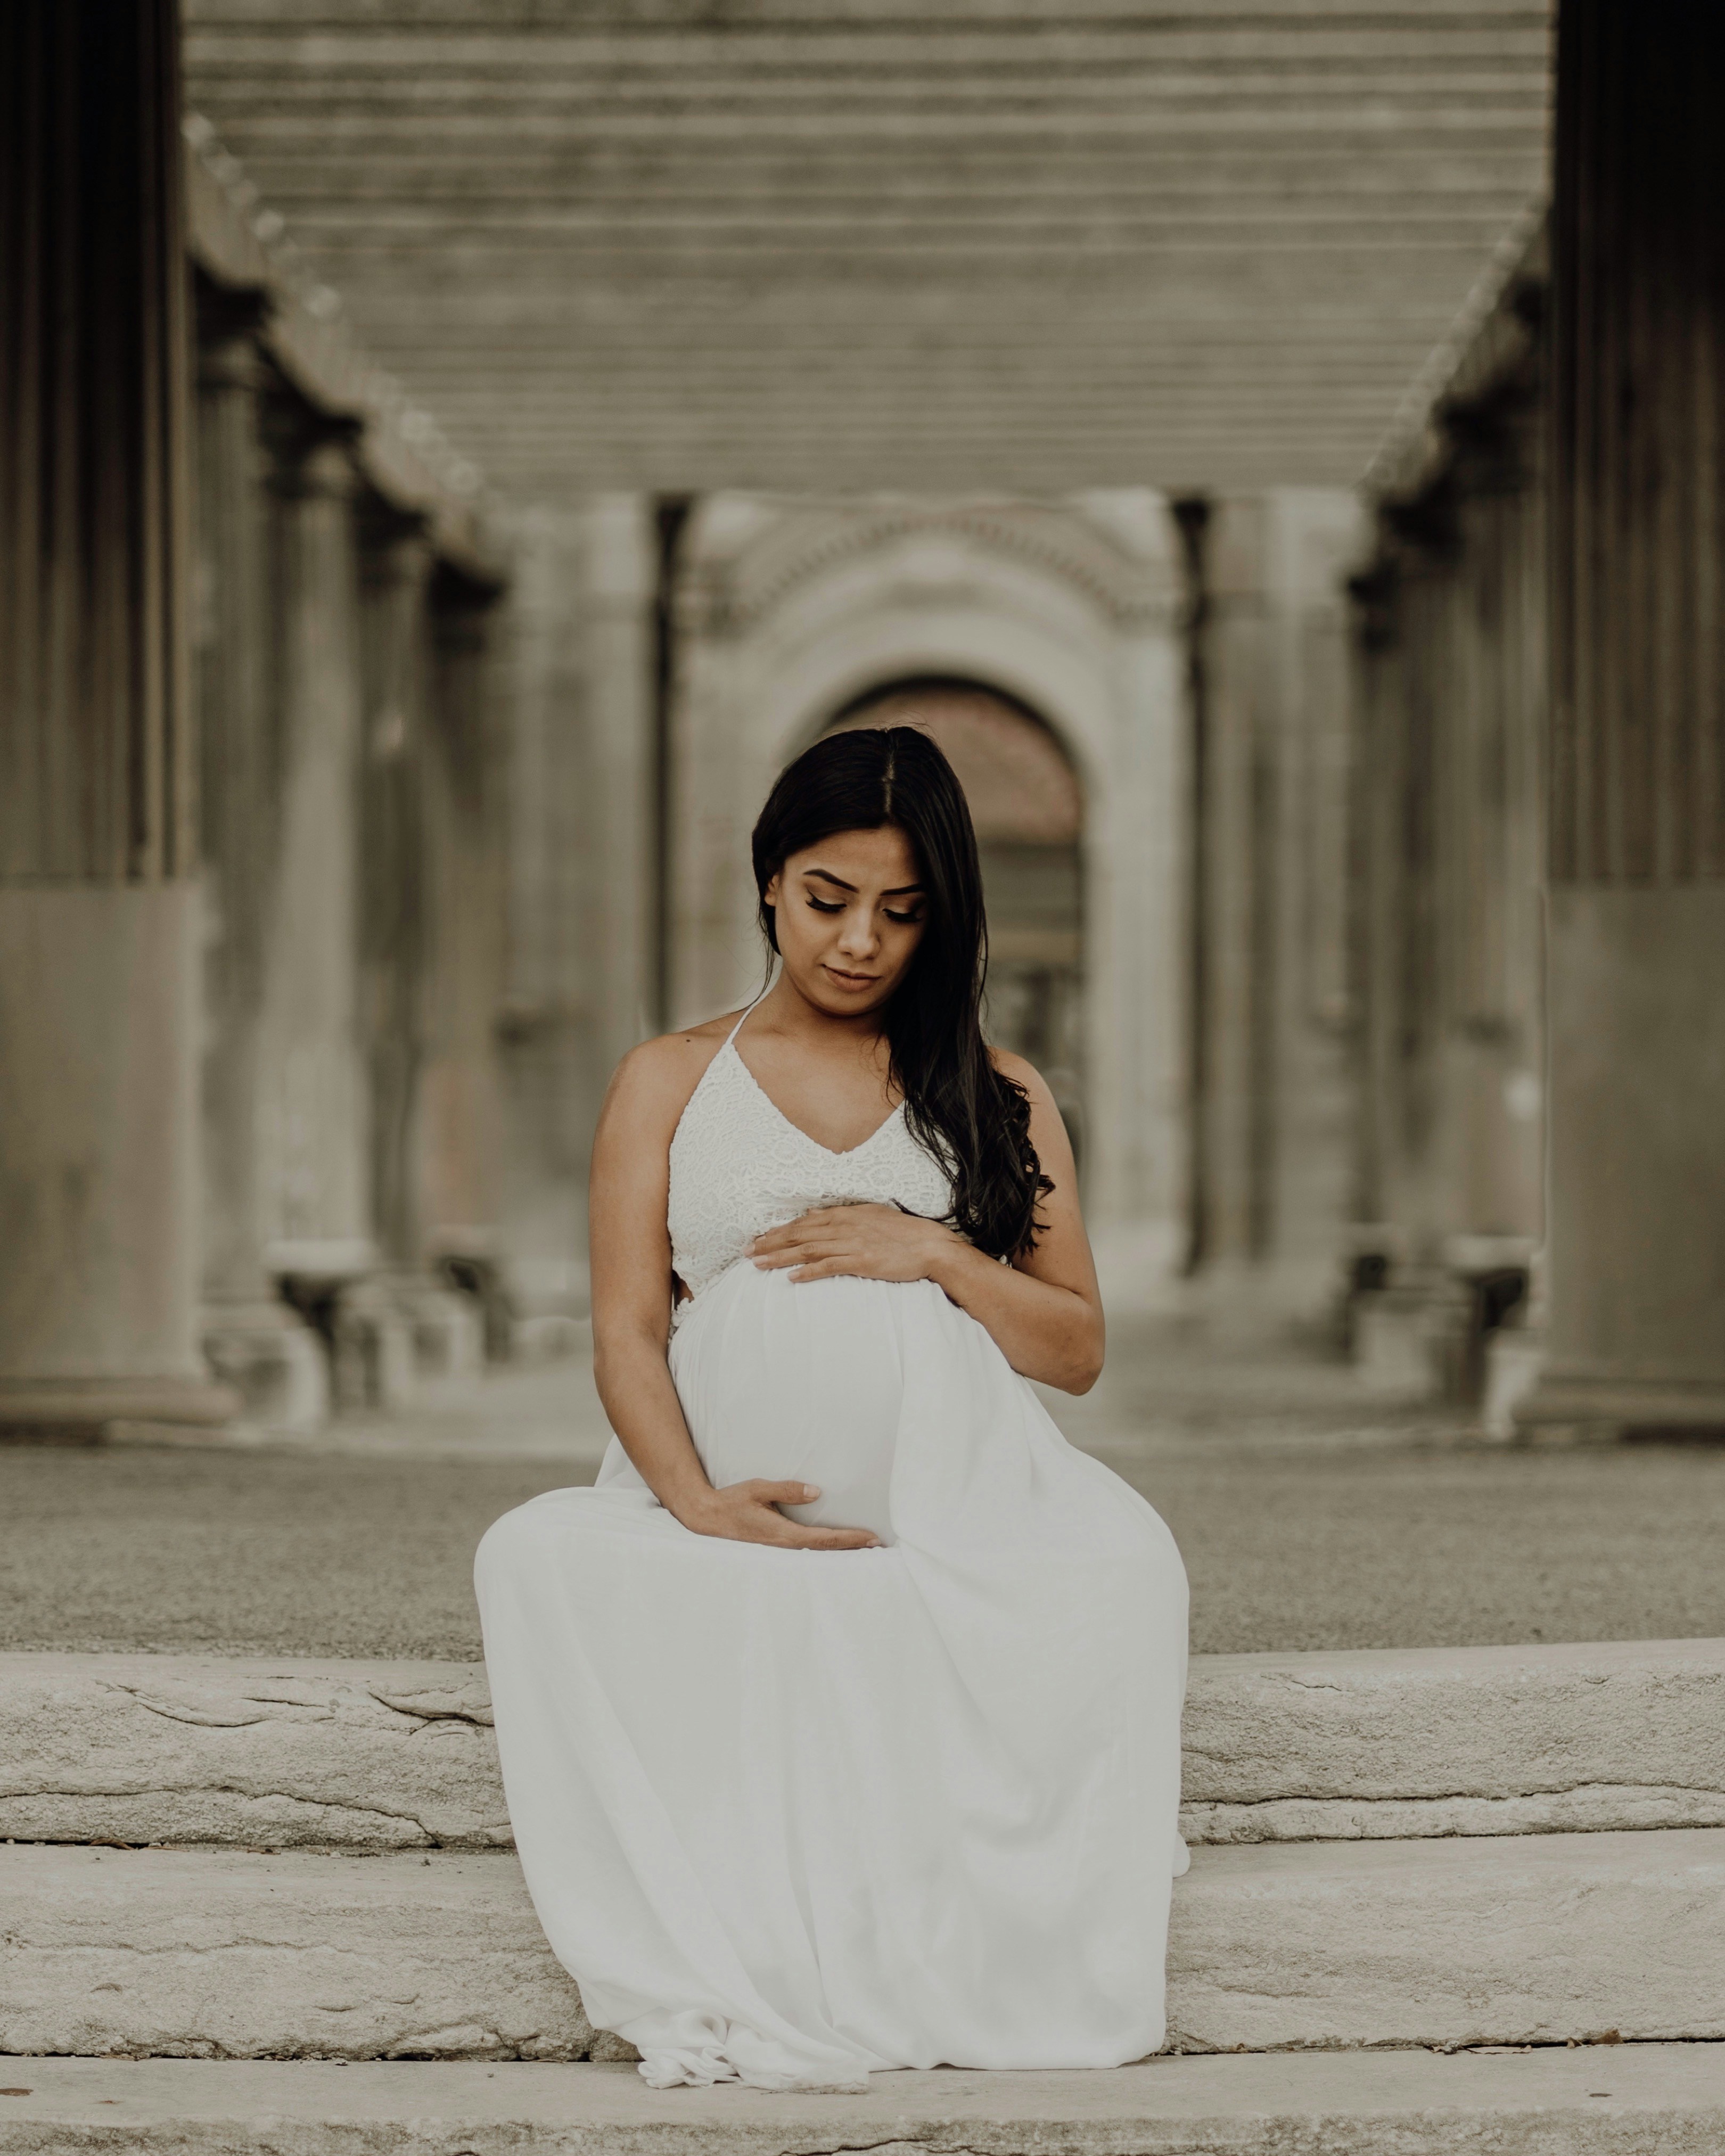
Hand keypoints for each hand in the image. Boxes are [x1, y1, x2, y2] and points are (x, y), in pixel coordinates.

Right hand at [677, 1478, 880, 1550]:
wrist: (705, 1519)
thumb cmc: (731, 1502)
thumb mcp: (758, 1489)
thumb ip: (787, 1490)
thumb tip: (816, 1492)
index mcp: (782, 1534)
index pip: (824, 1539)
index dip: (849, 1539)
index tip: (871, 1539)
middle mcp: (783, 1548)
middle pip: (825, 1552)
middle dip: (852, 1550)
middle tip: (878, 1548)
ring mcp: (778, 1553)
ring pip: (816, 1555)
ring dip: (840, 1552)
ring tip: (863, 1550)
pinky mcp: (774, 1551)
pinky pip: (804, 1553)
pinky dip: (823, 1552)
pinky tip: (833, 1550)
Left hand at [749, 1202, 965, 1285]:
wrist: (930, 1246)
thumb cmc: (904, 1233)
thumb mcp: (871, 1216)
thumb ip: (844, 1217)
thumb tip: (818, 1216)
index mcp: (846, 1214)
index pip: (804, 1222)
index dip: (779, 1231)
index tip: (759, 1238)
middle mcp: (844, 1226)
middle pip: (799, 1235)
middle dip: (770, 1242)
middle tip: (747, 1251)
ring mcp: (852, 1244)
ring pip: (807, 1249)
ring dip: (780, 1257)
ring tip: (758, 1264)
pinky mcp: (861, 1261)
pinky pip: (828, 1266)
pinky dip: (808, 1272)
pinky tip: (791, 1278)